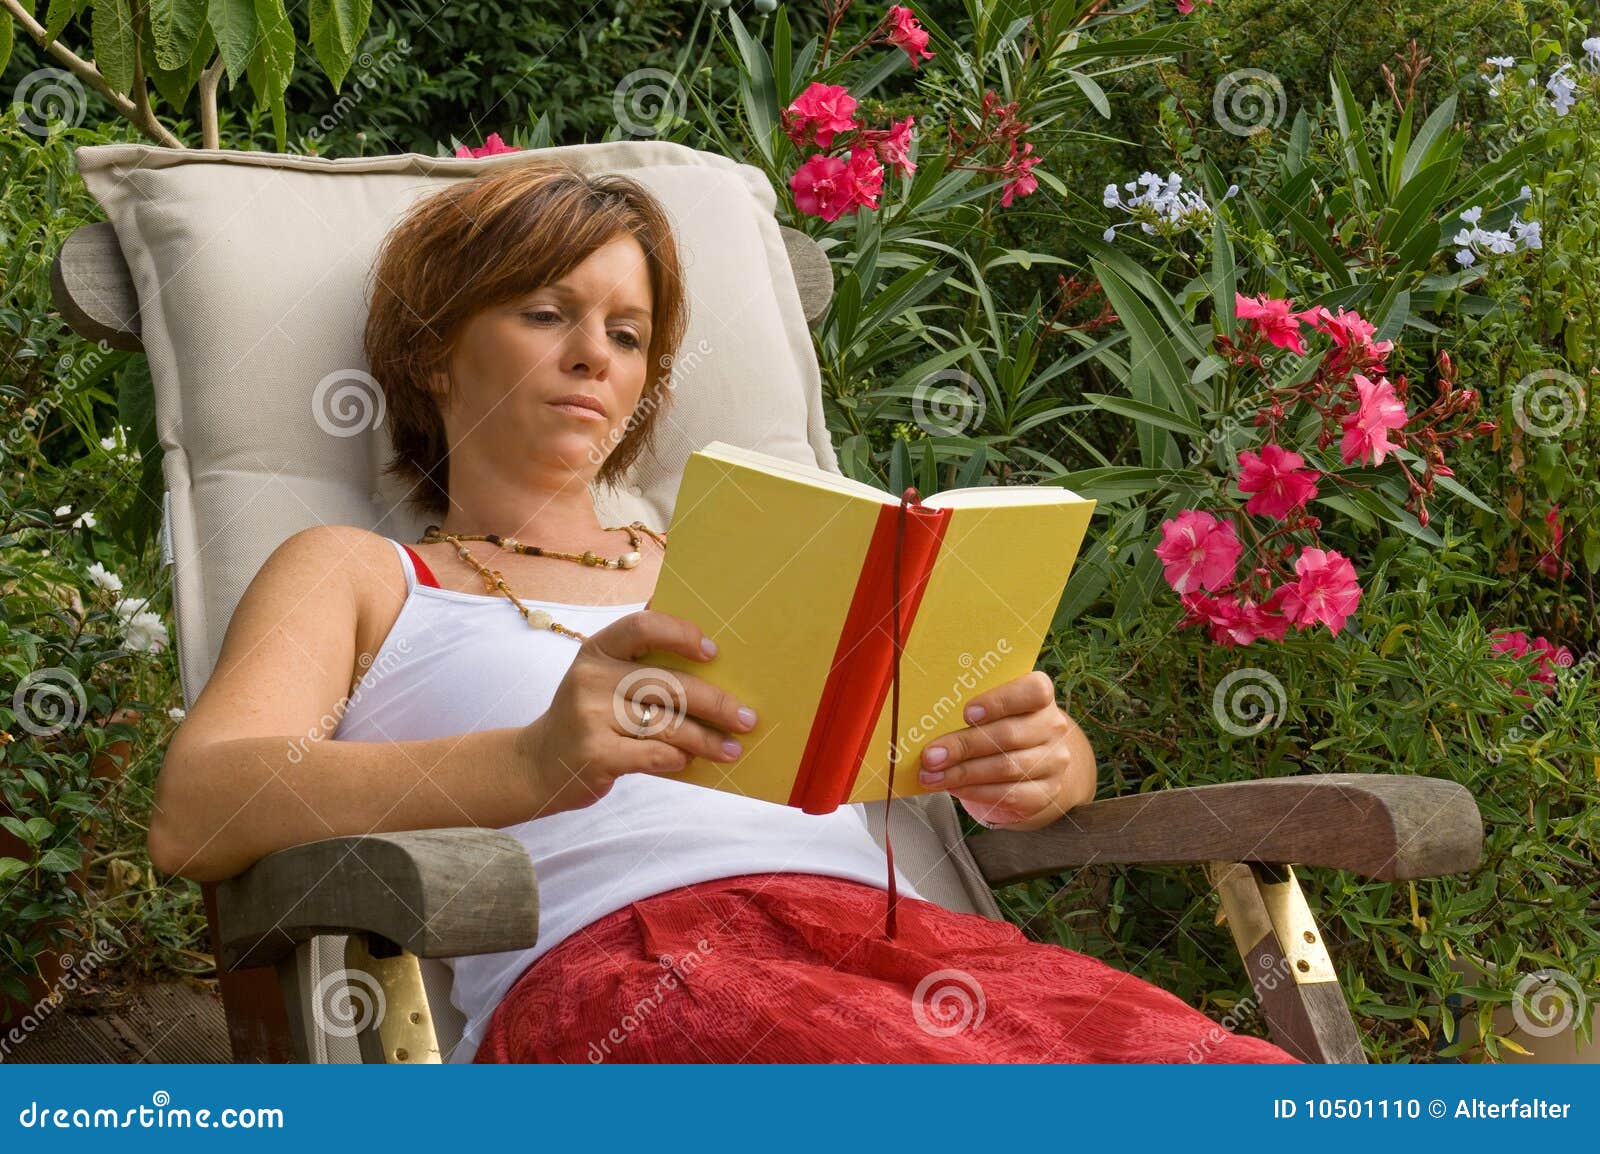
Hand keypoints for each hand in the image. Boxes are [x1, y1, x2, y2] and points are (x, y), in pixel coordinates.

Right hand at [521, 610, 757, 815]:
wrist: (536, 765)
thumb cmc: (589, 718)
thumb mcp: (602, 681)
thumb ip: (642, 667)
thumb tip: (714, 665)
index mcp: (597, 650)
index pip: (642, 627)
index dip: (681, 634)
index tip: (712, 653)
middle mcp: (590, 678)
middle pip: (668, 684)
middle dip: (715, 702)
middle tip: (746, 718)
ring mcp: (590, 716)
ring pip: (667, 724)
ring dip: (707, 739)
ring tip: (731, 748)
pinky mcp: (594, 754)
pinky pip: (653, 754)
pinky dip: (678, 758)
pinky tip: (689, 761)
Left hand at [914, 670, 1095, 830]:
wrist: (1037, 761)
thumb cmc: (1003, 725)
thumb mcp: (993, 709)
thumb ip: (972, 709)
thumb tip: (928, 719)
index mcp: (1040, 696)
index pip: (1033, 691)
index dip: (999, 701)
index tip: (966, 713)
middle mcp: (1053, 727)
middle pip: (1008, 735)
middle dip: (964, 746)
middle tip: (930, 756)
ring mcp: (1053, 761)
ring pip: (1006, 767)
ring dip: (963, 773)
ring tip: (932, 775)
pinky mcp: (1046, 792)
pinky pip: (1009, 794)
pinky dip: (976, 792)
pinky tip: (953, 787)